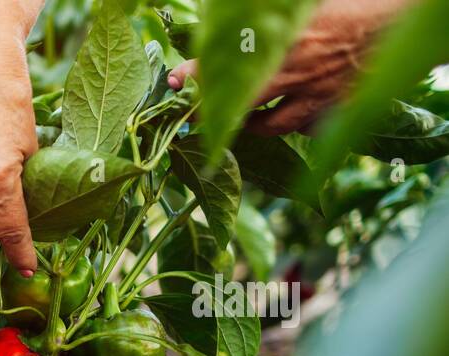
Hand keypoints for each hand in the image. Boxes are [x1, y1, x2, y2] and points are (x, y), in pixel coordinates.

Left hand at [167, 0, 412, 135]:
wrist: (396, 23)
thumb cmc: (345, 8)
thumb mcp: (302, 9)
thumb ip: (268, 18)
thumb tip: (240, 14)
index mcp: (280, 41)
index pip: (224, 62)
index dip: (195, 75)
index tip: (174, 80)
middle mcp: (291, 72)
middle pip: (238, 103)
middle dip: (211, 112)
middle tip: (192, 116)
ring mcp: (312, 95)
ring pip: (269, 126)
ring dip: (250, 126)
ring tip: (239, 121)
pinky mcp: (332, 109)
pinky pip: (304, 128)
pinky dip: (291, 128)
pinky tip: (285, 121)